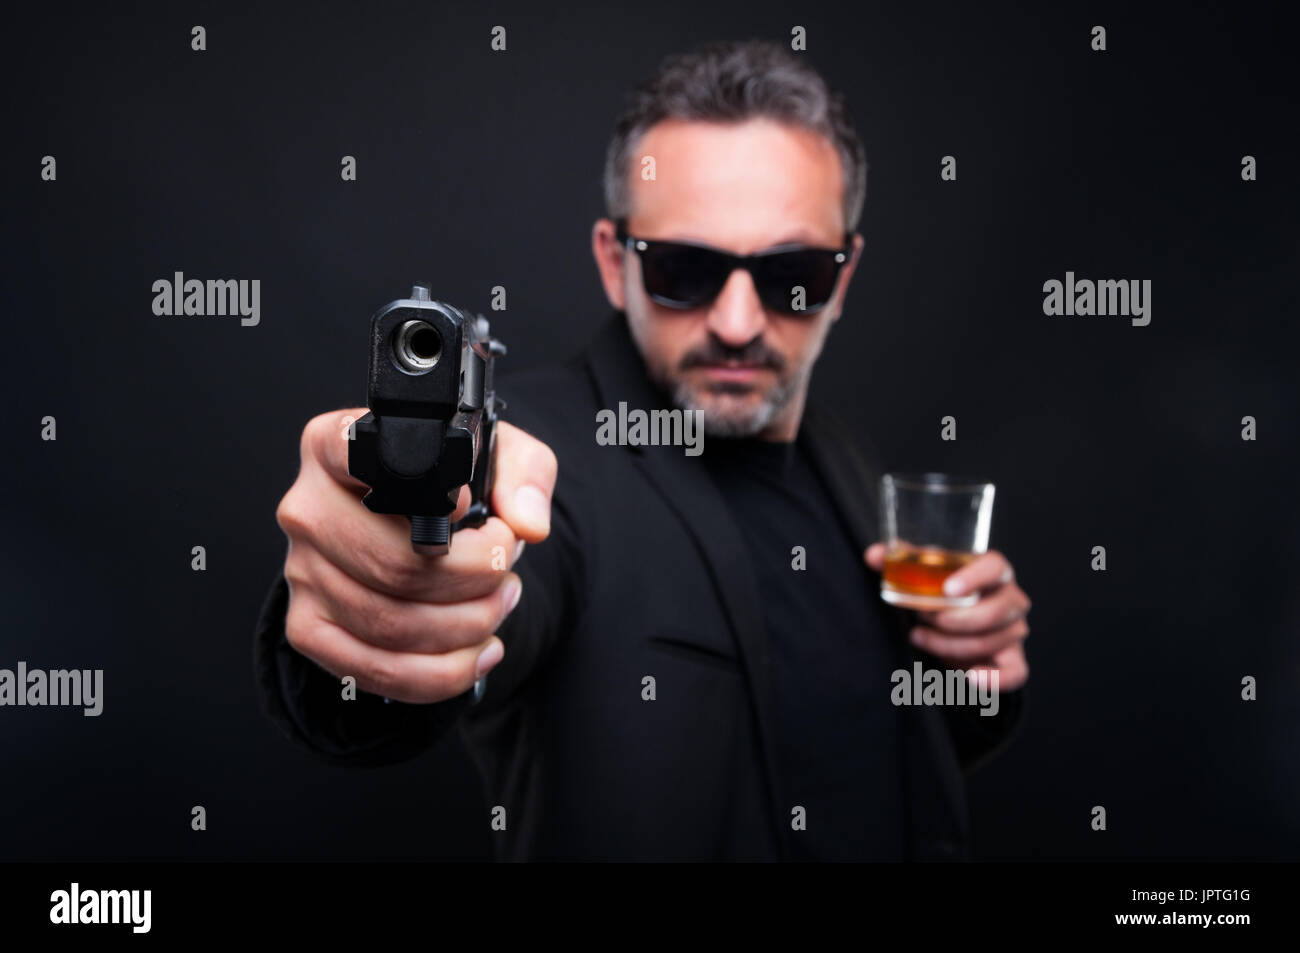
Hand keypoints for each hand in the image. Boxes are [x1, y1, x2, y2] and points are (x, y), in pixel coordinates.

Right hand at [274, 408, 557, 702]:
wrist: (431, 530)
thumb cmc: (460, 485)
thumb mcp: (501, 456)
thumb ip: (525, 474)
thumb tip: (527, 524)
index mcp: (336, 445)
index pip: (351, 454)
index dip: (420, 491)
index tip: (469, 507)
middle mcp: (308, 507)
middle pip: (392, 563)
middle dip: (472, 577)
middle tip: (506, 566)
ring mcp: (301, 571)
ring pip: (389, 623)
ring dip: (467, 625)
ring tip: (501, 602)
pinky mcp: (309, 626)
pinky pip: (374, 669)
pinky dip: (440, 673)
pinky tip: (480, 652)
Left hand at [864, 544, 1030, 690]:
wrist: (959, 627)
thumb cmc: (944, 595)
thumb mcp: (926, 575)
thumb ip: (901, 562)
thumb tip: (872, 555)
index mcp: (993, 571)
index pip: (995, 566)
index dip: (974, 577)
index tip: (948, 590)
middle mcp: (1011, 598)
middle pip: (993, 611)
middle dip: (952, 619)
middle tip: (922, 618)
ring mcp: (1014, 629)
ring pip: (989, 641)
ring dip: (949, 643)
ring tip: (919, 637)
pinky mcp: (1013, 659)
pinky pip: (1015, 673)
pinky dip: (994, 679)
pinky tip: (968, 678)